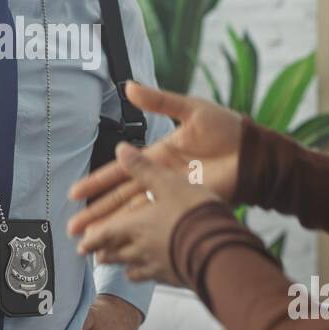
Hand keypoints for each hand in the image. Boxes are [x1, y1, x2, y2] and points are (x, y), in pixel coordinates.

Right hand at [68, 81, 242, 232]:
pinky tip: (127, 243)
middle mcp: (160, 177)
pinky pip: (159, 220)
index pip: (120, 170)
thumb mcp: (191, 109)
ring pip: (137, 213)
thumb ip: (160, 100)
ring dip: (115, 226)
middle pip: (122, 197)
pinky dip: (142, 232)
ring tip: (93, 242)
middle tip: (74, 228)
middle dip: (98, 212)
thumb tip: (128, 86)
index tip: (76, 193)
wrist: (254, 152)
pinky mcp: (188, 206)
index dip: (98, 182)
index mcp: (157, 155)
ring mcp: (173, 194)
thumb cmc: (227, 128)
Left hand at [74, 142, 221, 285]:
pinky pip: (155, 279)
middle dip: (103, 254)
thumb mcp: (168, 183)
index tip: (81, 243)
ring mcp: (157, 267)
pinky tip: (154, 273)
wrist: (218, 249)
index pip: (104, 234)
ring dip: (123, 266)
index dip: (91, 238)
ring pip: (132, 270)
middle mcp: (140, 250)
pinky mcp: (175, 278)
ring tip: (120, 266)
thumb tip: (121, 150)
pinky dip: (149, 276)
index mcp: (135, 227)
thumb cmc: (193, 215)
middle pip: (114, 255)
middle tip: (96, 256)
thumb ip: (144, 168)